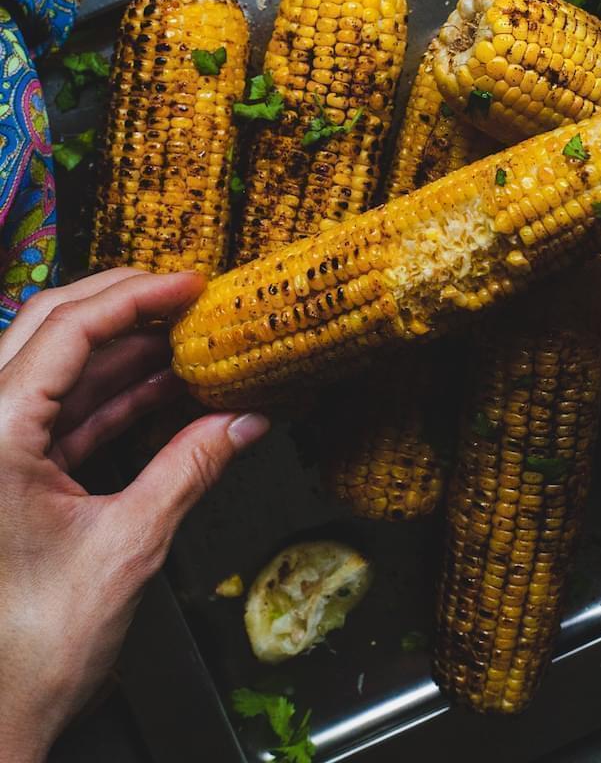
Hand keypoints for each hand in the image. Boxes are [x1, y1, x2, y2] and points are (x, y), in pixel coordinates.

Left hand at [0, 269, 268, 762]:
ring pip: (60, 367)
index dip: (135, 295)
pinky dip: (116, 394)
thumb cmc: (33, 648)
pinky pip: (65, 410)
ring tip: (189, 335)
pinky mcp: (11, 470)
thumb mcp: (128, 546)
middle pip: (52, 328)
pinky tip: (166, 386)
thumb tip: (248, 420)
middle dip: (125, 303)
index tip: (190, 282)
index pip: (66, 330)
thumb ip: (190, 469)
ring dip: (125, 349)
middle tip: (188, 291)